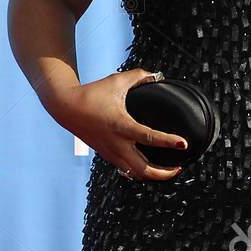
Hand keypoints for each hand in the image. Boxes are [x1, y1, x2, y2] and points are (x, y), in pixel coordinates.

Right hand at [60, 69, 187, 180]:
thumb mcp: (116, 81)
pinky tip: (150, 167)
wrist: (66, 107)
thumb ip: (138, 76)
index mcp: (121, 125)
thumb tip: (156, 75)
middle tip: (178, 167)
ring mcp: (111, 152)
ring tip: (168, 170)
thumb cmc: (91, 93)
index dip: (169, 142)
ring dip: (153, 175)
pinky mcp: (107, 155)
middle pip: (143, 169)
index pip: (149, 137)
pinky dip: (140, 172)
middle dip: (164, 173)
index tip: (183, 144)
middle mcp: (117, 143)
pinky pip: (127, 170)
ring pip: (135, 174)